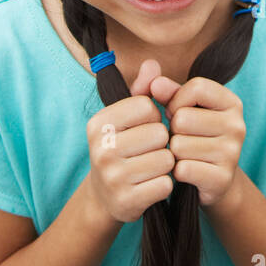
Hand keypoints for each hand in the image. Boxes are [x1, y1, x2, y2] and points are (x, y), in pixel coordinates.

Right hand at [86, 58, 174, 224]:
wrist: (104, 196)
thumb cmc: (121, 147)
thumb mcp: (125, 117)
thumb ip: (141, 88)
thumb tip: (152, 63)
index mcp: (98, 123)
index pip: (146, 106)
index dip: (152, 117)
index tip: (142, 127)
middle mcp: (101, 149)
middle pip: (159, 134)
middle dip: (161, 142)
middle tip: (148, 151)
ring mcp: (112, 177)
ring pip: (166, 160)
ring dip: (165, 164)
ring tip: (150, 167)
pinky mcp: (126, 201)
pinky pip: (165, 184)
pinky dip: (164, 184)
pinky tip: (151, 185)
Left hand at [150, 73, 244, 209]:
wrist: (213, 182)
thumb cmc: (192, 136)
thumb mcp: (181, 108)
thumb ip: (166, 91)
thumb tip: (155, 83)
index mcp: (232, 102)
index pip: (196, 87)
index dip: (176, 100)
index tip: (176, 113)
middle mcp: (238, 125)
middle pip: (183, 118)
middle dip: (173, 130)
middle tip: (182, 138)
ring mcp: (232, 153)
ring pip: (179, 145)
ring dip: (173, 153)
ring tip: (184, 155)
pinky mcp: (222, 178)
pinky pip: (182, 169)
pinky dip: (177, 172)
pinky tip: (186, 172)